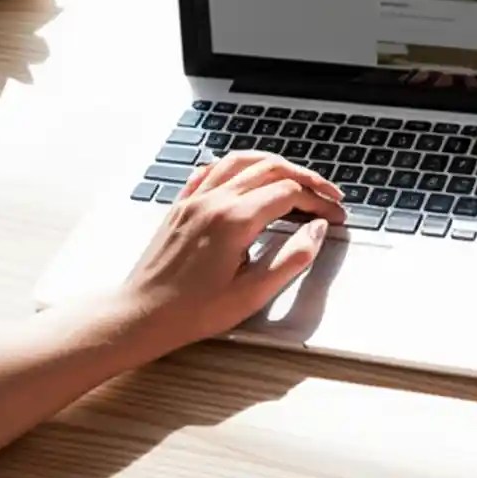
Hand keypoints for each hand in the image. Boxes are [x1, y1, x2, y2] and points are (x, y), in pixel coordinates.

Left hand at [119, 152, 345, 353]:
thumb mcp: (253, 294)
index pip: (290, 194)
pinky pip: (212, 169)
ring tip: (297, 177)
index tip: (335, 217)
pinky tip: (248, 174)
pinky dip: (238, 165)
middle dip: (306, 178)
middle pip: (271, 169)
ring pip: (242, 161)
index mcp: (235, 220)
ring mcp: (195, 199)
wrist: (141, 316)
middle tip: (328, 195)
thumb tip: (318, 230)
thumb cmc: (193, 312)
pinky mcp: (182, 205)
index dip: (320, 202)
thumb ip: (292, 258)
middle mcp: (215, 201)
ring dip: (275, 164)